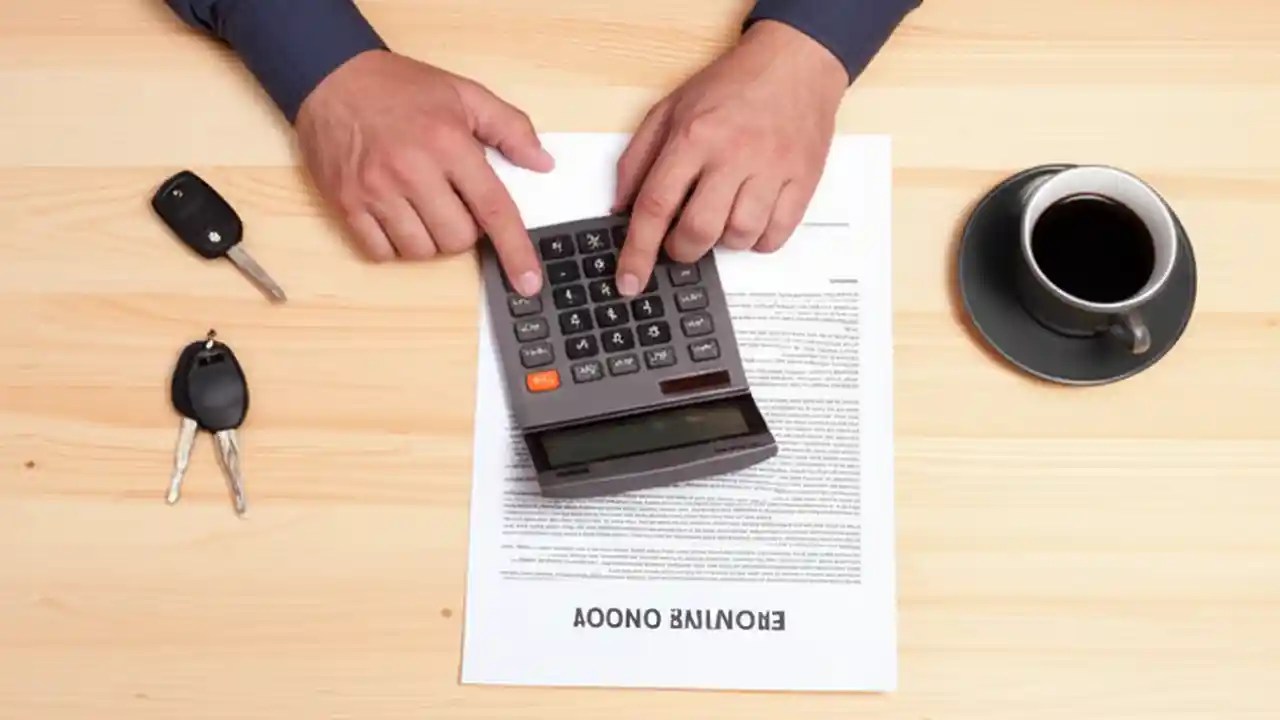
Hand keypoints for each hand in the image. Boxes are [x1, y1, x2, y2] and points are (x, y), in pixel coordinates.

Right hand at [295, 50, 552, 295]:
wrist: (330, 76)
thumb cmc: (399, 87)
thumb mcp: (464, 94)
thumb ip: (510, 128)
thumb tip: (542, 163)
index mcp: (448, 143)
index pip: (493, 209)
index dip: (515, 250)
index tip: (528, 282)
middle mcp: (412, 170)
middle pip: (457, 240)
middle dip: (463, 230)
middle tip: (451, 200)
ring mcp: (376, 190)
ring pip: (420, 251)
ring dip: (429, 238)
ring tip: (420, 204)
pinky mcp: (347, 203)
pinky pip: (381, 252)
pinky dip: (394, 244)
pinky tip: (394, 215)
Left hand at [613, 20, 847, 295]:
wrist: (795, 60)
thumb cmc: (731, 84)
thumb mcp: (670, 108)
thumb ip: (638, 158)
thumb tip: (620, 207)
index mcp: (693, 136)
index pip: (655, 206)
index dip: (638, 252)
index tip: (629, 282)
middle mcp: (732, 154)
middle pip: (699, 231)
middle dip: (682, 249)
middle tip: (681, 240)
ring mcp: (771, 168)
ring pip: (740, 237)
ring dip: (723, 243)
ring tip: (720, 220)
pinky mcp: (803, 179)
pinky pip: (777, 235)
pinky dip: (759, 241)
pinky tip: (750, 220)